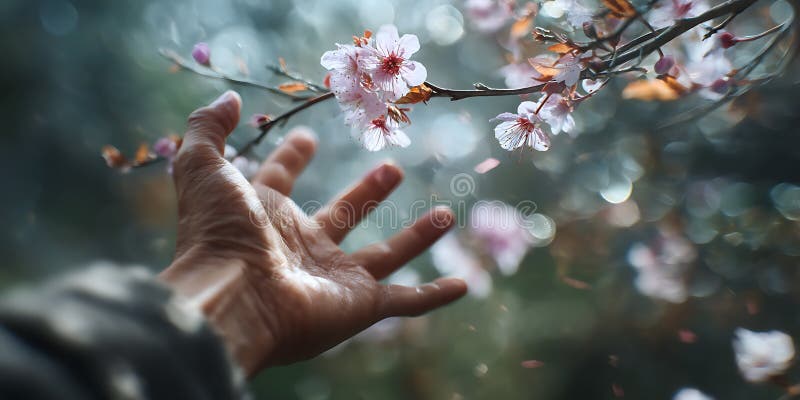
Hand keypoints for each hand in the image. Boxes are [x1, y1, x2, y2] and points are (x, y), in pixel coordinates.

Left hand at [159, 91, 466, 376]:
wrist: (234, 299)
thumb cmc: (220, 234)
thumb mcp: (202, 168)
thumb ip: (208, 129)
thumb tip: (228, 99)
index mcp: (267, 216)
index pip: (281, 182)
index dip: (292, 159)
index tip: (306, 140)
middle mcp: (303, 248)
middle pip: (344, 215)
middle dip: (368, 192)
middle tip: (392, 167)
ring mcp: (336, 278)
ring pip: (387, 256)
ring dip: (417, 237)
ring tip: (447, 214)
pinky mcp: (361, 305)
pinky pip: (408, 301)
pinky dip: (436, 296)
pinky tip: (463, 287)